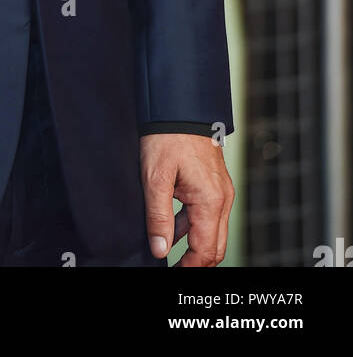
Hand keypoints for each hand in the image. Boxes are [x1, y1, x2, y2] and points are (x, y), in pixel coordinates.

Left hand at [141, 133, 234, 265]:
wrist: (179, 106)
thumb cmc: (167, 137)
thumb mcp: (155, 178)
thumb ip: (158, 217)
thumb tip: (160, 250)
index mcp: (210, 201)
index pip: (205, 250)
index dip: (189, 268)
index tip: (171, 272)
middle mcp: (222, 199)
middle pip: (215, 246)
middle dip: (195, 262)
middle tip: (172, 268)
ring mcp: (221, 191)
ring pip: (212, 232)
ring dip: (193, 244)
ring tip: (167, 251)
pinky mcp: (214, 184)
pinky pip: (208, 215)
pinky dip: (193, 226)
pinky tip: (172, 227)